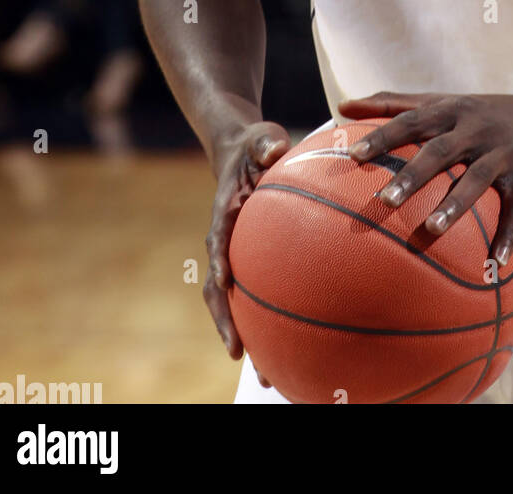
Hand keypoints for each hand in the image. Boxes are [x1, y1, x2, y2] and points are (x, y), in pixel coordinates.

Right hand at [204, 120, 289, 381]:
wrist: (243, 151)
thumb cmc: (256, 144)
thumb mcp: (260, 136)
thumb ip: (266, 141)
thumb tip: (274, 147)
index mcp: (225, 214)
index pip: (218, 244)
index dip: (220, 265)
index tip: (224, 286)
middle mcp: (225, 242)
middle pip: (218, 292)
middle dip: (227, 324)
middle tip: (241, 355)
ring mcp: (236, 256)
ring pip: (235, 305)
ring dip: (247, 336)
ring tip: (267, 376)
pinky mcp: (251, 261)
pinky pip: (257, 296)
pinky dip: (270, 322)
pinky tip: (294, 348)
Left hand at [340, 90, 512, 265]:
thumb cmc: (487, 114)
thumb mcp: (446, 101)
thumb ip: (395, 103)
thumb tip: (342, 105)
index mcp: (452, 110)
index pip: (413, 121)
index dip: (384, 136)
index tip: (353, 157)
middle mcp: (476, 128)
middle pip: (440, 151)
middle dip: (412, 175)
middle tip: (384, 201)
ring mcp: (503, 152)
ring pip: (476, 179)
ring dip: (454, 205)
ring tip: (431, 230)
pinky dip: (508, 234)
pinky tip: (495, 262)